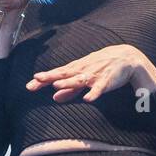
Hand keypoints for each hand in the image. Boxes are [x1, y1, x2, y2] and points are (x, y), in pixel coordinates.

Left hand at [24, 44, 155, 103]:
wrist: (126, 57)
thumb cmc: (101, 67)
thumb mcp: (83, 77)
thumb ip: (69, 89)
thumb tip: (54, 97)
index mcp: (75, 69)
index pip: (56, 74)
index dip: (43, 80)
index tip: (29, 85)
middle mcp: (82, 70)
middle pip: (63, 74)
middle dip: (49, 77)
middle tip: (35, 81)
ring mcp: (94, 75)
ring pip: (79, 80)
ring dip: (68, 83)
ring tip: (57, 86)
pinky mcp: (107, 81)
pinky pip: (100, 88)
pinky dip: (94, 93)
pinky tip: (88, 99)